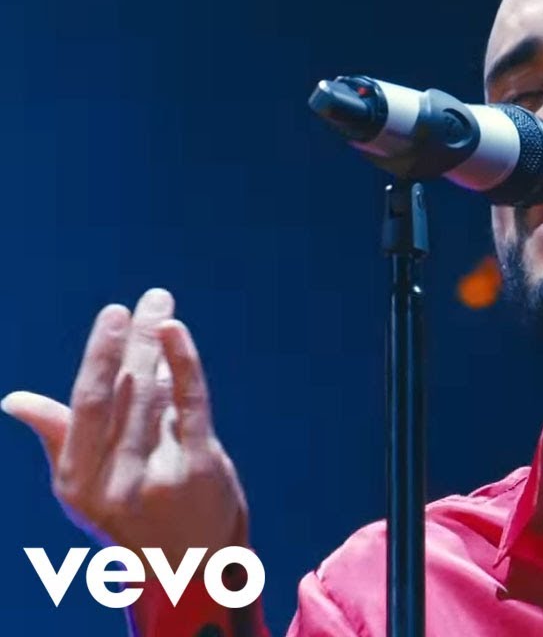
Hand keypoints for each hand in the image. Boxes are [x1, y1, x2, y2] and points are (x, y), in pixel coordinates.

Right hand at [3, 288, 247, 561]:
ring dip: (158, 344)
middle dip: (132, 340)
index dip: (98, 356)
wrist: (189, 570)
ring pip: (155, 394)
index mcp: (78, 482)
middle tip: (146, 298)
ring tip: (161, 306)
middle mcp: (114, 481)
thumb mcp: (86, 489)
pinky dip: (184, 365)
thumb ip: (61, 438)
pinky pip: (191, 405)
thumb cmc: (132, 518)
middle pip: (123, 392)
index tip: (111, 315)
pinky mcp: (199, 470)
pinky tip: (177, 336)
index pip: (84, 405)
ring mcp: (158, 476)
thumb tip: (14, 400)